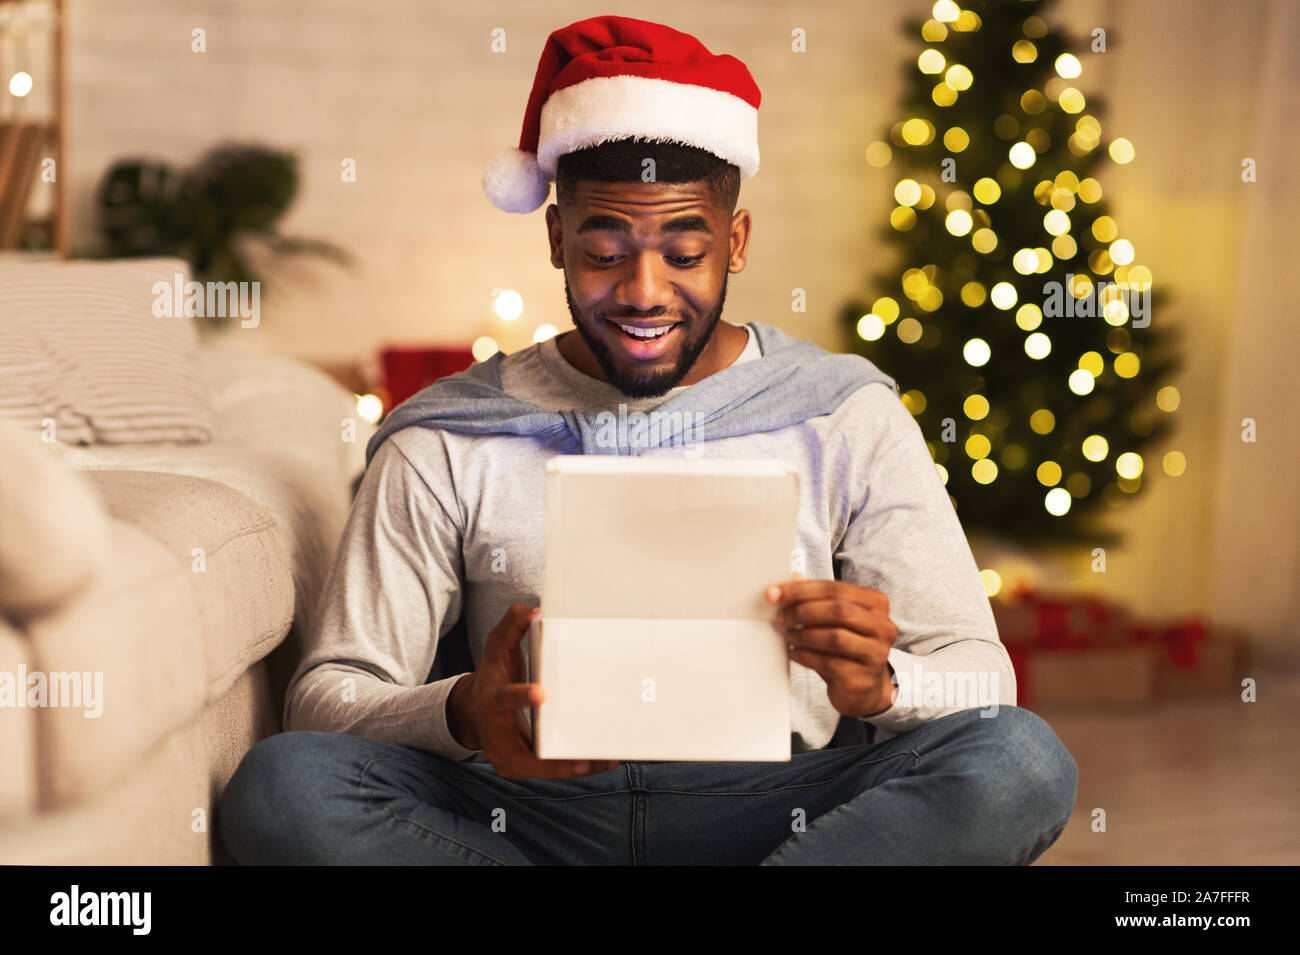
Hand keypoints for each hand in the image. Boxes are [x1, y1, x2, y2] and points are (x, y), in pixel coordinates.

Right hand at [450, 602, 619, 780]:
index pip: (504, 697)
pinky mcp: (521, 768)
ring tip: (605, 760)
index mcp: (492, 701)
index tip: (541, 693)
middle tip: (584, 759)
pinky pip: (551, 770)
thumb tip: (536, 610)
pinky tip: (603, 762)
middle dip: (554, 759)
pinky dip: (577, 766)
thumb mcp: (496, 648)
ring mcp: (508, 757)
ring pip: (543, 768)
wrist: (474, 713)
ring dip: (575, 766)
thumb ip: (512, 626)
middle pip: (525, 753)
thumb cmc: (492, 677)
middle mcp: (496, 735)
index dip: (521, 696)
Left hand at [766, 574, 897, 717]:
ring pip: (834, 637)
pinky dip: (805, 656)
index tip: (774, 594)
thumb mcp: (835, 619)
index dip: (801, 590)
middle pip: (838, 611)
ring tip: (790, 635)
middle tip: (781, 617)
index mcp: (876, 603)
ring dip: (804, 635)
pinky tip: (795, 653)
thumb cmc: (847, 646)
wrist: (864, 687)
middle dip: (802, 611)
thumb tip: (792, 579)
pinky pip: (828, 663)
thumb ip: (817, 598)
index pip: (835, 588)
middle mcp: (883, 626)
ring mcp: (876, 653)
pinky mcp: (862, 678)